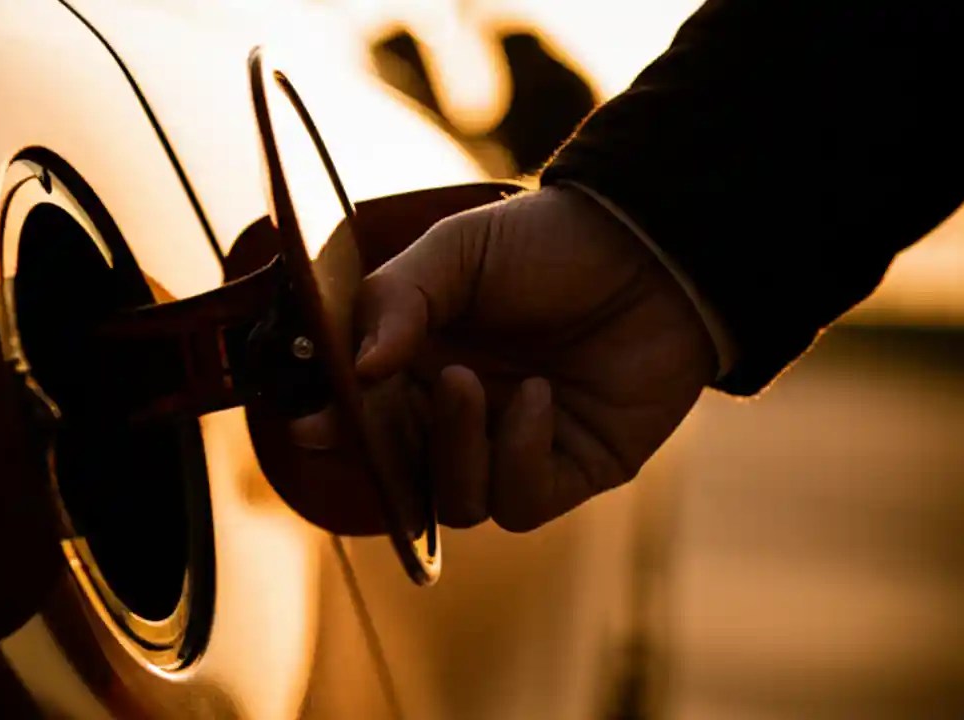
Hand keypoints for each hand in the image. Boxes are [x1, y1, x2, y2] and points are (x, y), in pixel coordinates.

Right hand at [294, 186, 715, 531]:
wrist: (652, 248)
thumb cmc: (550, 243)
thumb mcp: (457, 250)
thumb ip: (395, 299)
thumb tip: (357, 370)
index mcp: (418, 367)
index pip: (360, 419)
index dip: (333, 429)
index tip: (311, 423)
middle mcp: (459, 418)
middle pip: (397, 474)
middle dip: (382, 448)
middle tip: (380, 398)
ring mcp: (511, 450)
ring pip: (452, 503)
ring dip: (451, 451)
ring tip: (469, 383)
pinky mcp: (569, 472)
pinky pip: (519, 504)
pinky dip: (518, 458)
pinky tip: (539, 399)